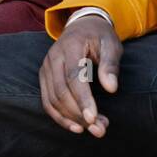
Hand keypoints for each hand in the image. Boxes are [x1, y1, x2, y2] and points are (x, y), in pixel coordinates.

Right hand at [38, 15, 120, 137]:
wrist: (82, 26)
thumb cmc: (99, 37)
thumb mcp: (111, 44)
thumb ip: (110, 64)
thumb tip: (112, 88)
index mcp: (71, 46)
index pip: (74, 76)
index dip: (83, 99)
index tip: (93, 118)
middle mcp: (53, 57)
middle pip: (61, 91)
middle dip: (79, 114)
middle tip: (99, 129)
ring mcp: (46, 68)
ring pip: (52, 100)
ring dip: (71, 119)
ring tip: (93, 129)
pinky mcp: (45, 78)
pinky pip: (47, 102)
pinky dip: (60, 117)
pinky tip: (76, 127)